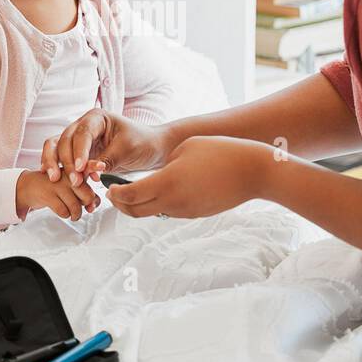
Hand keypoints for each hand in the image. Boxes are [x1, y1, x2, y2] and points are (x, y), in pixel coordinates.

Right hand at [15, 168, 98, 221]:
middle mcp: (66, 174)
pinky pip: (63, 211)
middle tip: (81, 206)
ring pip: (76, 205)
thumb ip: (86, 193)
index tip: (101, 166)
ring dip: (76, 214)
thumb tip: (94, 205)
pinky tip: (62, 211)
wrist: (28, 187)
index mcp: (74, 169)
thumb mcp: (71, 186)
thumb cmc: (55, 187)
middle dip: (85, 204)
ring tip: (73, 213)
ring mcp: (57, 183)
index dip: (94, 165)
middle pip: (87, 194)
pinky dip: (65, 215)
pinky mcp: (47, 194)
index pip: (87, 165)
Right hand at [40, 110, 176, 187]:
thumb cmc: (142, 143)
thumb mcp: (127, 149)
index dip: (79, 151)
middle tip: (74, 181)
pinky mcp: (77, 151)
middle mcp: (84, 124)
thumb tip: (88, 171)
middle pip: (65, 140)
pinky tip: (56, 178)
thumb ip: (107, 159)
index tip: (80, 169)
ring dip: (54, 162)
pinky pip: (60, 156)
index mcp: (97, 118)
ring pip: (57, 146)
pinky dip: (57, 165)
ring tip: (55, 179)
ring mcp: (78, 138)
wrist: (150, 148)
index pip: (82, 133)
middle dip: (67, 161)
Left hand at [104, 136, 272, 218]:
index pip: (129, 195)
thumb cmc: (221, 151)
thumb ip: (164, 164)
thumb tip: (155, 178)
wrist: (253, 171)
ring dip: (140, 205)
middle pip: (135, 211)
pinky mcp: (196, 213)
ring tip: (134, 190)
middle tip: (113, 194)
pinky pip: (170, 211)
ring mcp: (185, 211)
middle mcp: (173, 201)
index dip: (115, 193)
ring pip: (153, 212)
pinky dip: (159, 204)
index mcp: (166, 182)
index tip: (108, 187)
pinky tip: (161, 191)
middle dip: (121, 204)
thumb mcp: (185, 147)